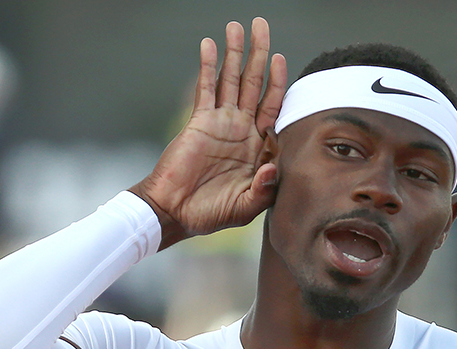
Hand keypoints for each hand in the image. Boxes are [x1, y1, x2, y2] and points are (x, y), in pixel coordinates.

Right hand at [130, 17, 286, 248]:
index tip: (281, 59)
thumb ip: (263, 190)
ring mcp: (220, 123)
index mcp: (258, 148)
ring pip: (231, 80)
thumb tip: (273, 166)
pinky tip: (209, 45)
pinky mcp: (199, 122)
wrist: (174, 213)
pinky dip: (207, 66)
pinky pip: (205, 88)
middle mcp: (241, 130)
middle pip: (256, 84)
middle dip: (260, 54)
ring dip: (235, 52)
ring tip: (236, 26)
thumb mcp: (245, 208)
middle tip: (262, 25)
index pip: (273, 108)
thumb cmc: (210, 214)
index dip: (278, 83)